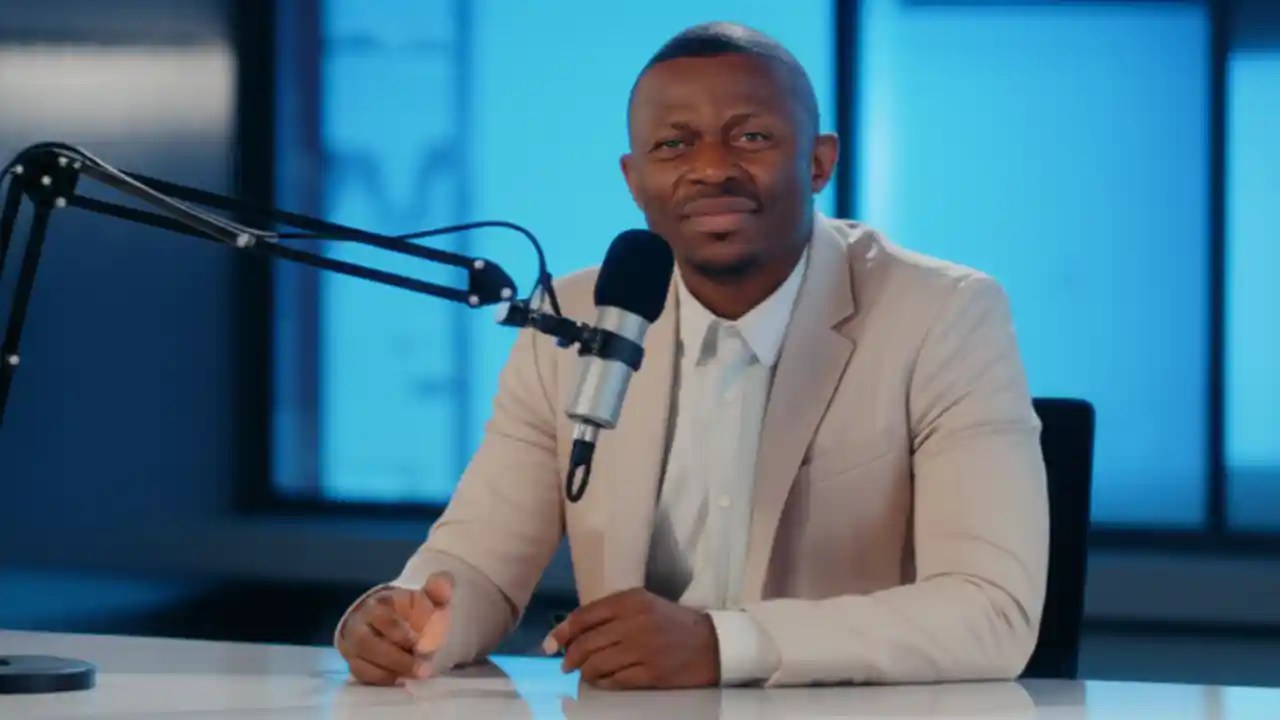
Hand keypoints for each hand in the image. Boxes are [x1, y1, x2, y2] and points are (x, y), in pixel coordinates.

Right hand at [336, 572, 452, 685]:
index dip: (396, 630)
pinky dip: (383, 682)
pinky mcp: (355, 665)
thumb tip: (444, 584)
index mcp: (376, 604)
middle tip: (424, 670)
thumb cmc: (412, 611)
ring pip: (361, 664)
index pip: (378, 615)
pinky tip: (403, 681)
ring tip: (415, 677)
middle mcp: (358, 625)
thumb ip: (439, 588)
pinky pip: (362, 678)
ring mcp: (352, 648)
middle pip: (365, 643)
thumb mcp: (428, 597)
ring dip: (390, 673)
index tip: (417, 640)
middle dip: (396, 659)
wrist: (394, 624)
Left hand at [545, 588, 718, 689]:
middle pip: (587, 643)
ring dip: (584, 672)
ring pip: (596, 665)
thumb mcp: (643, 605)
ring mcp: (643, 649)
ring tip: (584, 674)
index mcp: (631, 600)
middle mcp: (635, 622)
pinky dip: (602, 683)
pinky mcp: (651, 673)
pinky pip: (614, 681)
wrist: (712, 644)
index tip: (549, 644)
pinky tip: (602, 682)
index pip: (585, 616)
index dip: (562, 632)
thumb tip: (571, 632)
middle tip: (565, 664)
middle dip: (570, 657)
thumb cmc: (672, 622)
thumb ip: (610, 613)